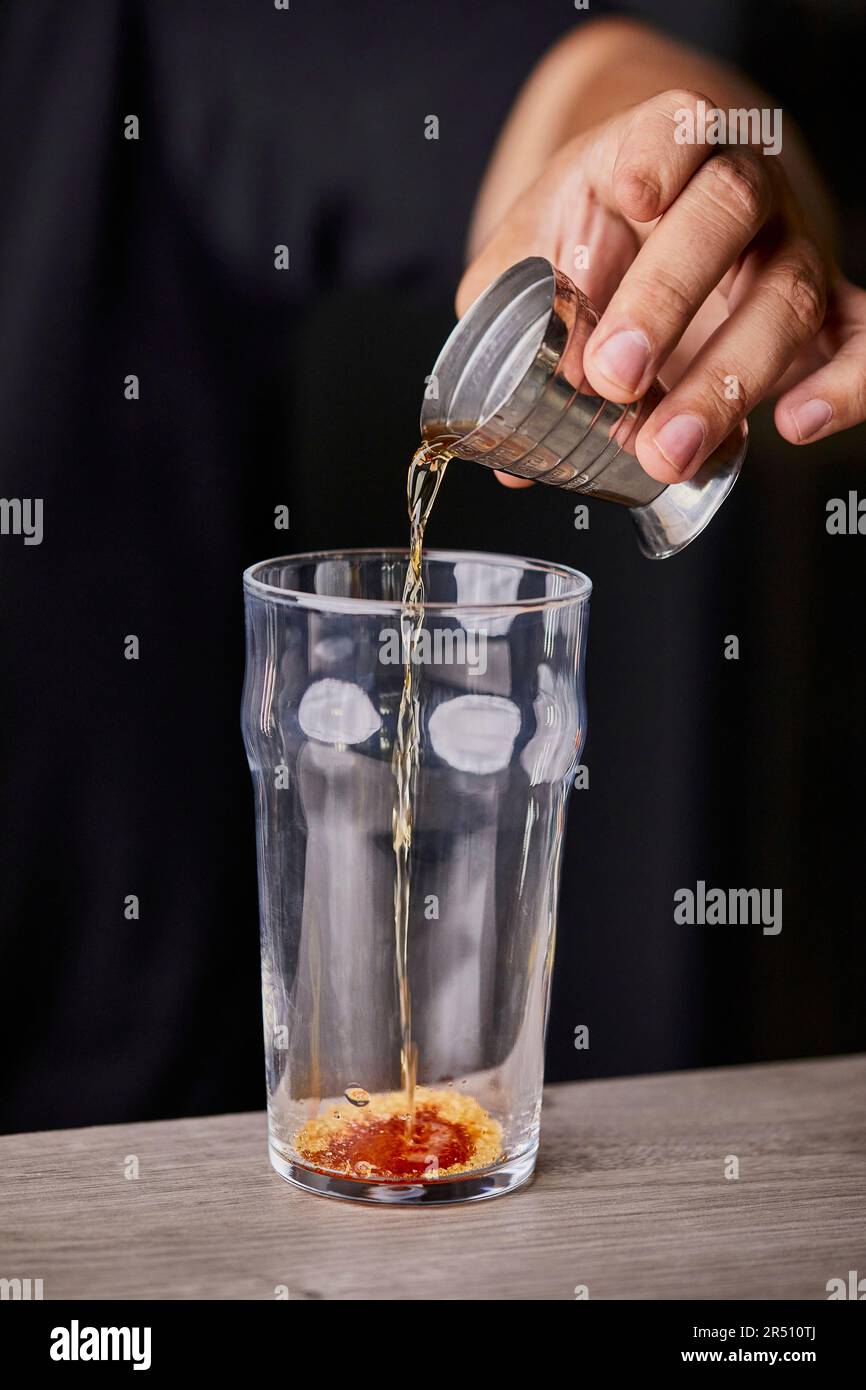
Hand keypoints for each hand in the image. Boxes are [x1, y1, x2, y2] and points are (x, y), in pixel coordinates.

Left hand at [457, 88, 865, 486]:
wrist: (653, 231)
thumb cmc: (589, 240)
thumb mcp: (532, 259)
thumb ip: (516, 330)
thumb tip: (507, 461)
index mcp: (662, 147)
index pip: (676, 127)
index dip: (661, 156)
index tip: (633, 197)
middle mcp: (739, 187)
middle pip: (727, 216)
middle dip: (667, 300)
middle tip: (613, 378)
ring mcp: (788, 250)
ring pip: (786, 295)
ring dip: (725, 380)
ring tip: (665, 451)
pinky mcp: (822, 314)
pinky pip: (857, 342)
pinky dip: (844, 384)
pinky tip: (796, 422)